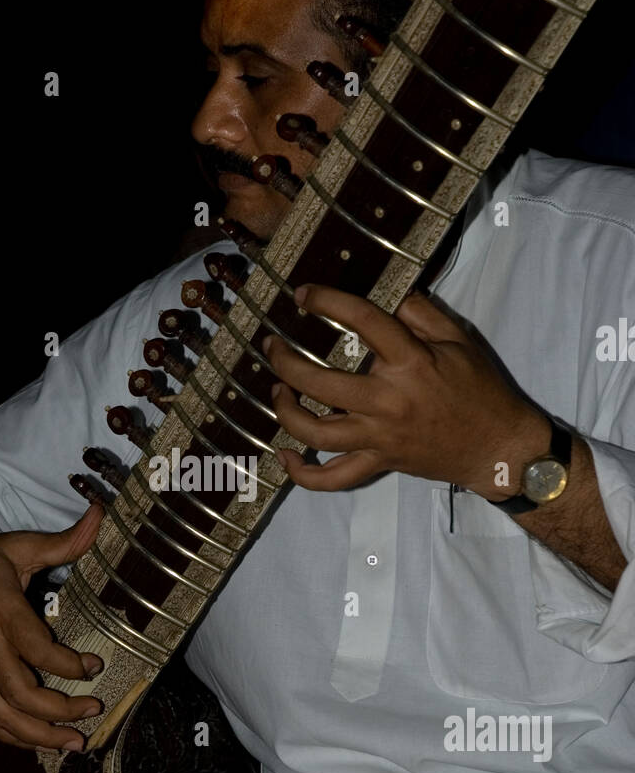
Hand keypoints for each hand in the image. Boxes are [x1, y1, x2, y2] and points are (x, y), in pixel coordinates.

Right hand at [0, 504, 105, 750]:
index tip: (94, 667)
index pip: (36, 650)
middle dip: (61, 710)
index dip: (69, 666)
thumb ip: (63, 541)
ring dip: (39, 735)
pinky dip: (11, 736)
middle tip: (94, 710)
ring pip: (1, 715)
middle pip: (20, 693)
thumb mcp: (17, 545)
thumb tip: (100, 515)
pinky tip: (38, 742)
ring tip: (74, 742)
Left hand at [264, 284, 547, 494]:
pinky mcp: (379, 463)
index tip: (304, 294)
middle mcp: (388, 401)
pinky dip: (305, 474)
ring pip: (316, 432)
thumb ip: (423, 315)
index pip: (361, 322)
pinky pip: (334, 477)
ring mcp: (380, 437)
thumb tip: (390, 299)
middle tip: (272, 346)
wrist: (499, 448)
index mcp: (410, 363)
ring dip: (287, 412)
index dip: (327, 302)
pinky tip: (285, 456)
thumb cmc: (482, 391)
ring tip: (277, 392)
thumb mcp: (460, 341)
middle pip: (320, 382)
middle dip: (286, 363)